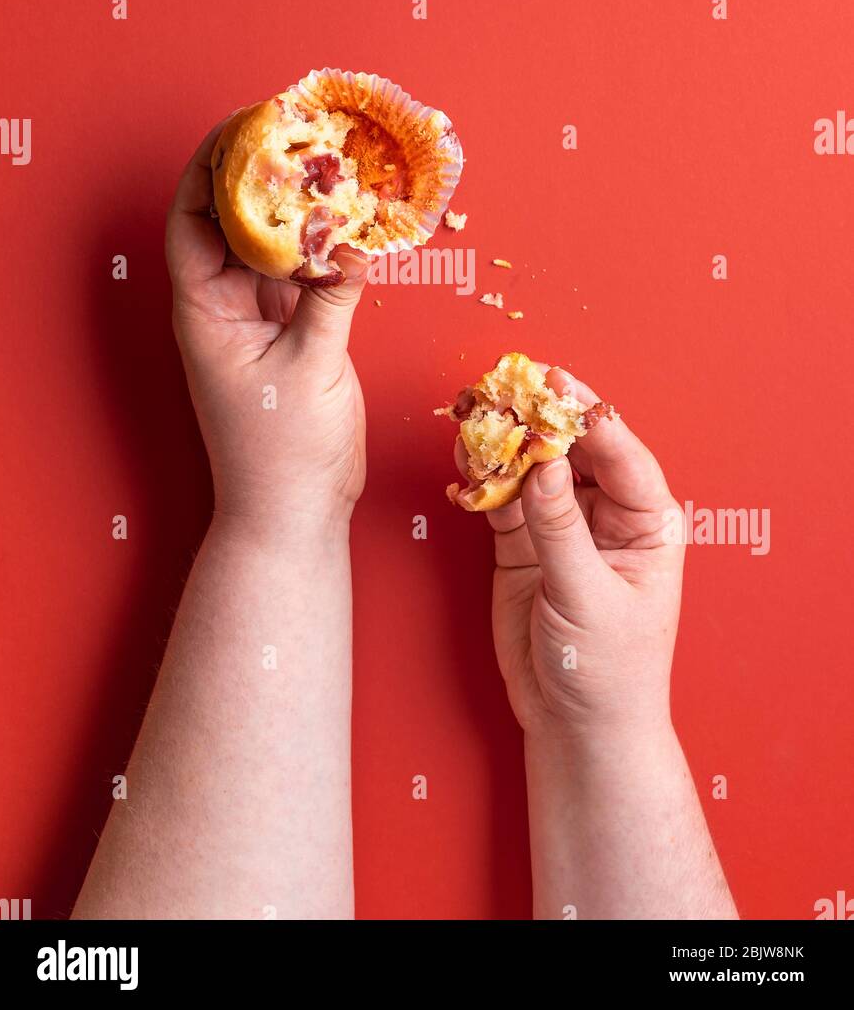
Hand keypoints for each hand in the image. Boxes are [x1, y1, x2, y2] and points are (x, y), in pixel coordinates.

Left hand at [166, 120, 368, 532]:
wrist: (294, 512)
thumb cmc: (282, 453)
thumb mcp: (311, 367)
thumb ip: (334, 298)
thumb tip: (358, 241)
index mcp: (205, 311)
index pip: (192, 220)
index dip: (209, 168)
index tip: (242, 126)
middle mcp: (225, 308)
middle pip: (233, 223)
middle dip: (261, 176)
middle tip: (296, 132)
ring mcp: (258, 320)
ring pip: (273, 248)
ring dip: (298, 211)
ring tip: (330, 167)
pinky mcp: (293, 334)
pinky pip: (306, 277)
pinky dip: (327, 251)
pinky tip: (353, 226)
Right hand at [458, 366, 684, 741]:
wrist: (577, 726)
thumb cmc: (610, 672)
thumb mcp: (588, 599)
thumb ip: (560, 531)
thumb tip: (539, 465)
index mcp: (647, 522)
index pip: (620, 453)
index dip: (589, 415)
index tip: (556, 384)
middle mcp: (607, 515)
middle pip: (572, 449)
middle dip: (540, 418)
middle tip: (506, 386)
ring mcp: (562, 527)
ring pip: (533, 467)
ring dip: (505, 442)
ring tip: (475, 415)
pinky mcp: (523, 545)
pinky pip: (502, 498)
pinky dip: (481, 480)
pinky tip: (463, 462)